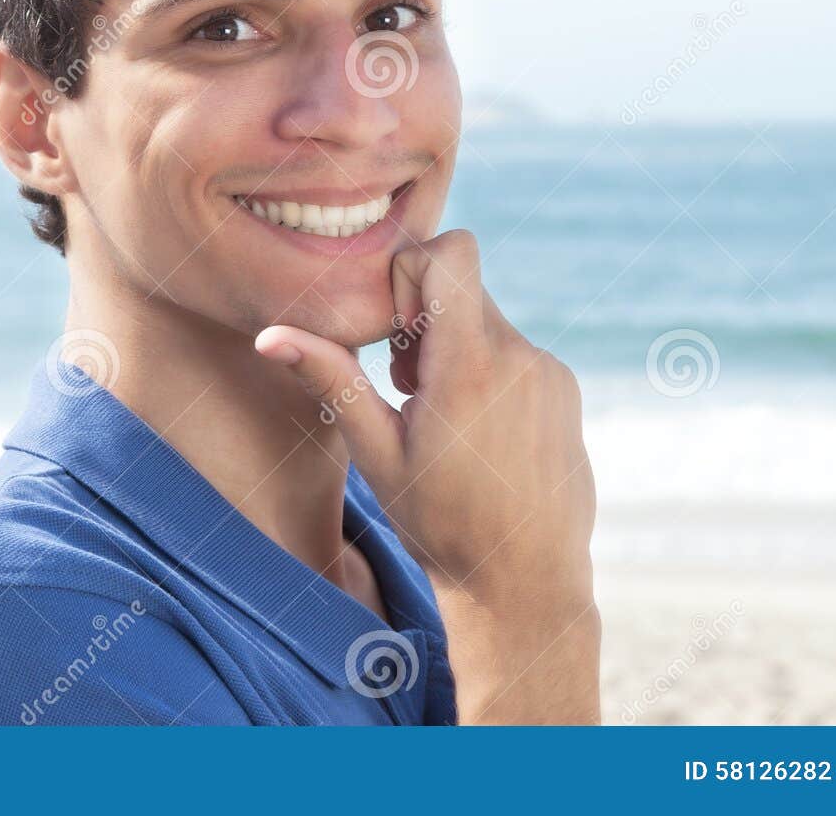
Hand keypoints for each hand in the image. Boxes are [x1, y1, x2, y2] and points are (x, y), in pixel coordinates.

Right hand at [254, 229, 599, 722]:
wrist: (523, 583)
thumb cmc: (440, 523)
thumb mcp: (376, 452)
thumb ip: (330, 379)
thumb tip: (269, 336)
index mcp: (469, 364)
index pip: (451, 251)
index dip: (411, 274)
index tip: (399, 339)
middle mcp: (521, 356)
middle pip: (462, 287)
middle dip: (424, 322)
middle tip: (409, 390)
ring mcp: (550, 372)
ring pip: (488, 321)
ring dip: (455, 351)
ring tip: (442, 421)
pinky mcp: (566, 390)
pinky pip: (516, 352)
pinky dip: (487, 373)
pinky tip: (476, 436)